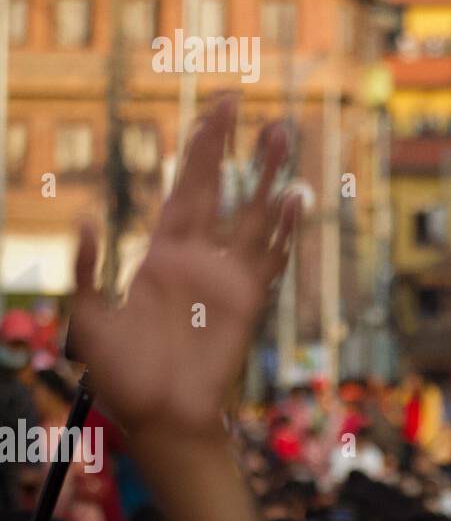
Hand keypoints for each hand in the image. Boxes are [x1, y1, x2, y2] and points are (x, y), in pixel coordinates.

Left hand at [69, 95, 300, 445]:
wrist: (160, 416)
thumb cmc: (122, 375)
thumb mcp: (87, 320)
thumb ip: (85, 272)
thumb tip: (87, 222)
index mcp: (162, 254)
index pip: (185, 188)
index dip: (199, 150)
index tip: (214, 112)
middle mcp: (200, 257)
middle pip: (221, 188)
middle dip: (231, 146)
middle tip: (244, 104)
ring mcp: (228, 276)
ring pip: (253, 213)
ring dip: (267, 175)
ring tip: (281, 135)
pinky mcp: (249, 300)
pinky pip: (271, 258)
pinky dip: (284, 229)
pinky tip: (295, 199)